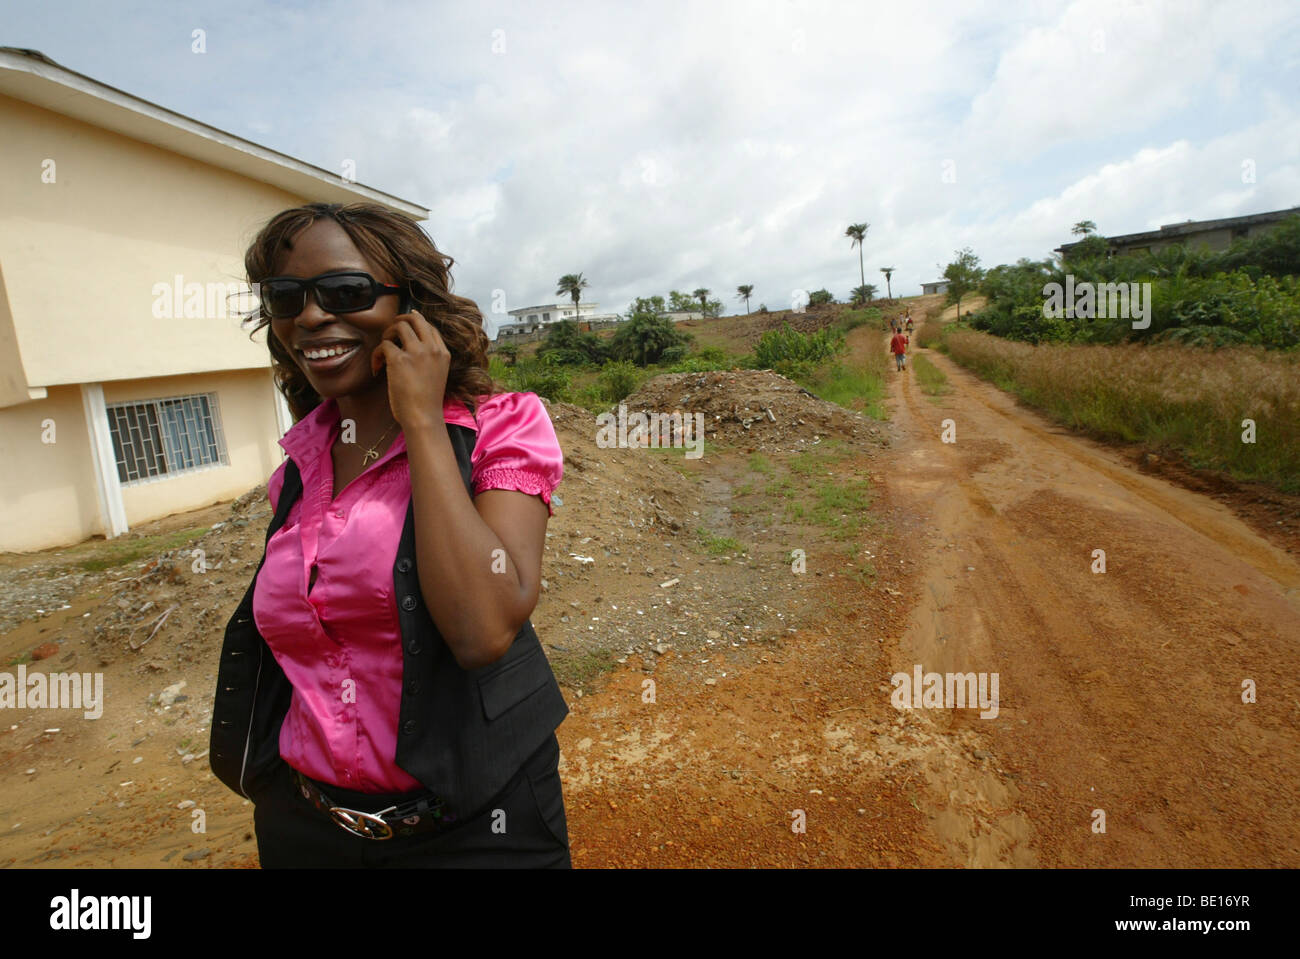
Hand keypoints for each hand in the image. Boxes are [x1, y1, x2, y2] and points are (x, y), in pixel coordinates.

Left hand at [371, 310, 449, 429]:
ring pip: (399, 326)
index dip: (416, 322)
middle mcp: (431, 349)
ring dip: (387, 333)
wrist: (423, 417)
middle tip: (391, 329)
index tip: (405, 325)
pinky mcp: (399, 359)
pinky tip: (377, 368)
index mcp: (443, 354)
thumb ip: (430, 360)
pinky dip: (377, 354)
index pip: (429, 327)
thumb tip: (411, 350)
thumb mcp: (438, 376)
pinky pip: (384, 345)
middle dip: (401, 319)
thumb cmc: (427, 404)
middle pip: (416, 319)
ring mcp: (416, 352)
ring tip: (384, 349)